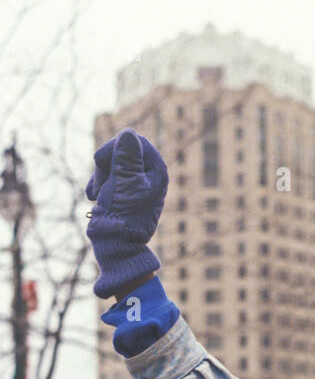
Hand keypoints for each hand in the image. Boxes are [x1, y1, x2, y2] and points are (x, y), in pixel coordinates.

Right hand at [86, 128, 167, 298]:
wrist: (116, 245)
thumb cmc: (123, 216)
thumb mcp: (124, 182)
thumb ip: (126, 157)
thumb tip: (129, 133)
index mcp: (157, 172)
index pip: (135, 141)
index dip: (115, 147)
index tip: (102, 161)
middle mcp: (149, 177)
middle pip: (121, 151)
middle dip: (105, 164)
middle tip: (101, 181)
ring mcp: (136, 185)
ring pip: (111, 164)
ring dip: (99, 176)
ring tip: (96, 194)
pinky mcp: (123, 193)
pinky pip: (107, 177)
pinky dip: (98, 185)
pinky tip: (93, 197)